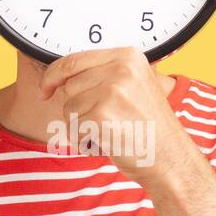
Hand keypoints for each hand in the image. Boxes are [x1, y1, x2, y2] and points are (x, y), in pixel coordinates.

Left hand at [39, 46, 200, 188]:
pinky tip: (106, 142)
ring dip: (81, 126)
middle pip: (68, 86)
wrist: (170, 158)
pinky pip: (73, 127)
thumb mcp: (134, 86)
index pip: (73, 60)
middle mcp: (121, 69)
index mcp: (127, 56)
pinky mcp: (102, 116)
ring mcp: (112, 92)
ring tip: (109, 131)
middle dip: (76, 108)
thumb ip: (103, 74)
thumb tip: (60, 76)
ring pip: (68, 108)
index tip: (45, 89)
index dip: (52, 76)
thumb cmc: (149, 128)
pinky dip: (84, 140)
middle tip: (104, 121)